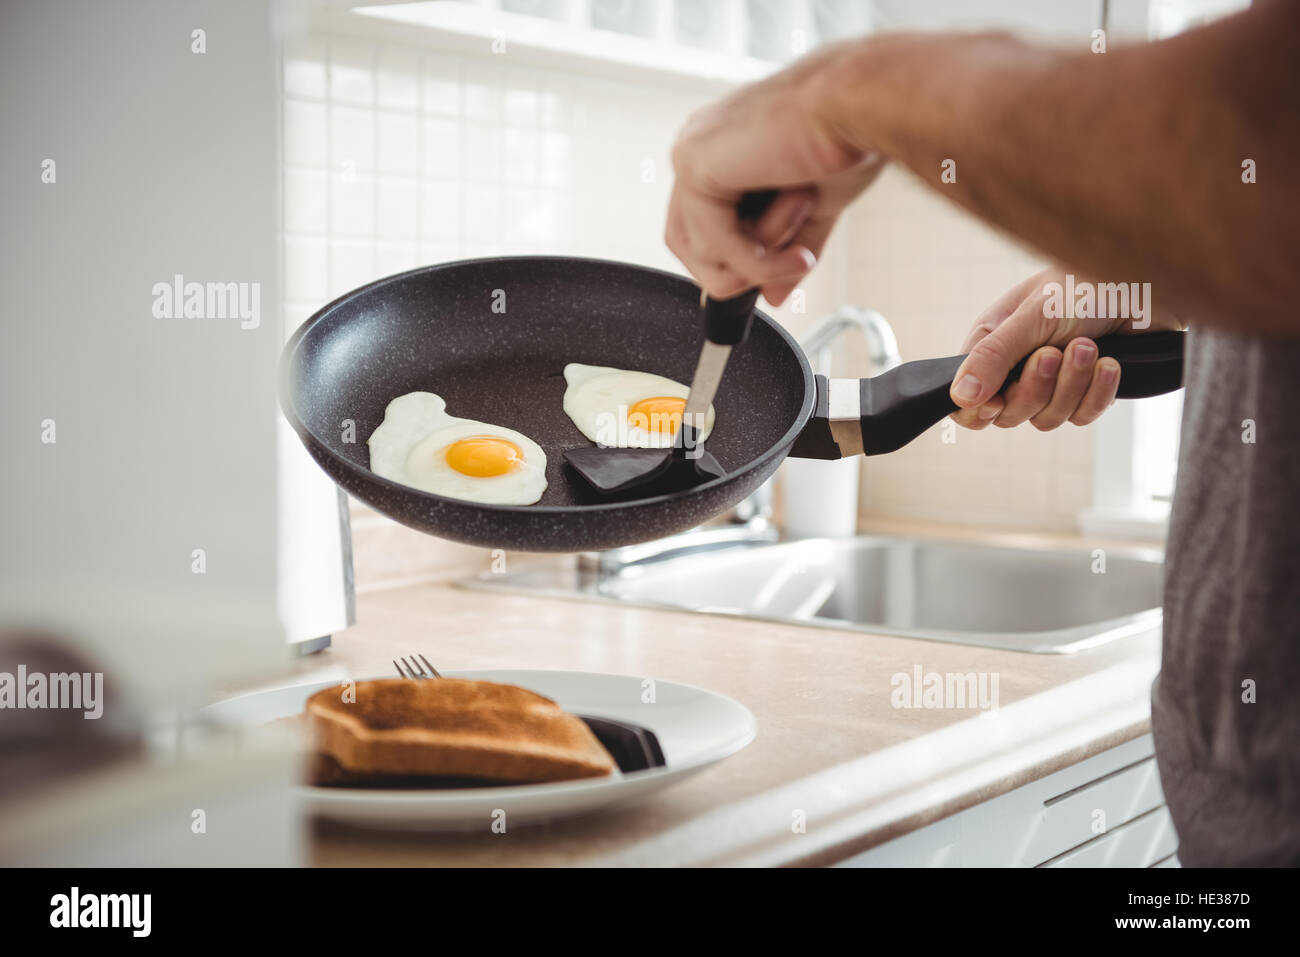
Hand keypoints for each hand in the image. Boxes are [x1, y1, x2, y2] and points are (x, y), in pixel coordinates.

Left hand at [666, 44, 882, 304]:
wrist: (865, 106)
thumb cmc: (849, 137)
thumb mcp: (814, 208)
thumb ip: (786, 248)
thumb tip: (773, 295)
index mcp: (722, 149)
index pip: (699, 225)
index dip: (734, 260)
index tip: (779, 271)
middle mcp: (699, 146)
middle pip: (685, 243)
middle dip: (737, 272)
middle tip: (785, 271)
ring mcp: (691, 153)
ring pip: (701, 250)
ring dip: (762, 260)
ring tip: (803, 229)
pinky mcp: (695, 165)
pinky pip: (714, 244)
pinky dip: (757, 262)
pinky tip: (796, 254)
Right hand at [950, 267, 1184, 430]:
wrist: (1150, 285)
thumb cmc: (1086, 285)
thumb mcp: (1031, 317)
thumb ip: (992, 357)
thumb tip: (959, 396)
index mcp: (992, 344)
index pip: (967, 398)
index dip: (977, 409)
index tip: (995, 401)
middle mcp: (1018, 367)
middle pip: (1009, 413)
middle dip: (1035, 387)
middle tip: (1053, 353)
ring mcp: (1054, 383)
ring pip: (1046, 417)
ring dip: (1070, 384)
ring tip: (1089, 346)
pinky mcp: (1088, 392)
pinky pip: (1082, 416)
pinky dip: (1097, 393)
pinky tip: (1110, 364)